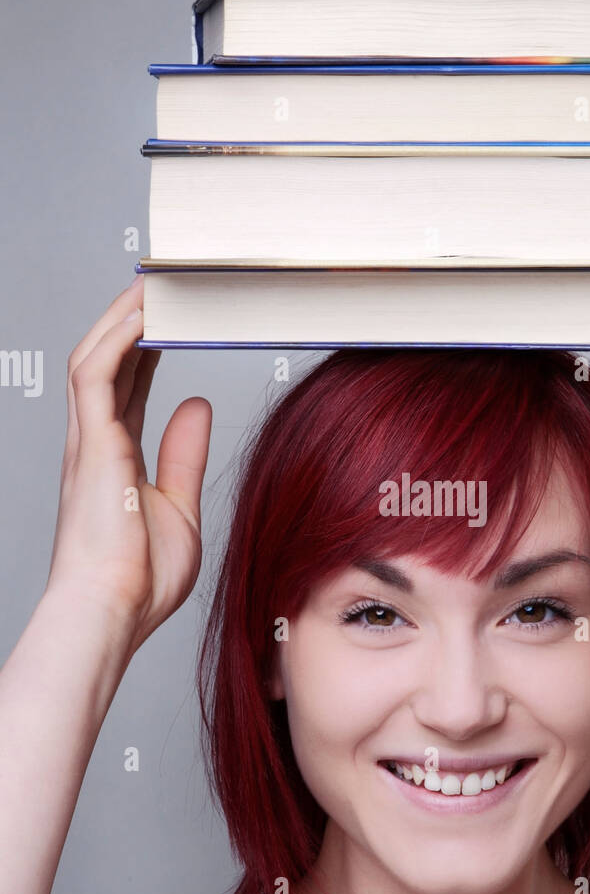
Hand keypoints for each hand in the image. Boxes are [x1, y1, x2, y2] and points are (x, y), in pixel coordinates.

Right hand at [45, 274, 211, 653]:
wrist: (111, 612)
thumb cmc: (138, 579)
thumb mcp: (179, 507)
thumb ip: (184, 454)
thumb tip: (198, 405)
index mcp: (113, 458)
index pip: (127, 385)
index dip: (146, 347)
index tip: (169, 320)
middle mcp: (94, 442)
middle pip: (110, 360)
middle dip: (132, 318)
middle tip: (161, 284)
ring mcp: (87, 440)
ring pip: (96, 354)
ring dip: (122, 315)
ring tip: (153, 281)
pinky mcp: (89, 443)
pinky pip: (95, 372)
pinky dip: (116, 337)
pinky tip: (142, 312)